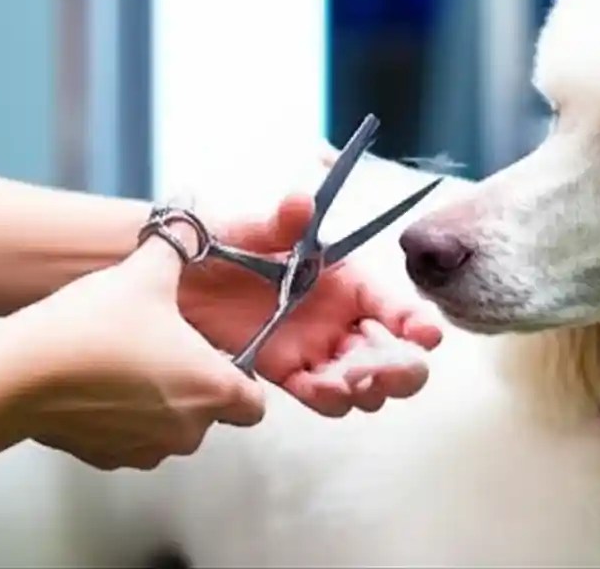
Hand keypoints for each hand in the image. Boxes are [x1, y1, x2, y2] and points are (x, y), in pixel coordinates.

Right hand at [8, 228, 266, 470]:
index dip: (240, 379)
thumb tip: (189, 224)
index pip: (253, 404)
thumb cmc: (93, 328)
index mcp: (212, 389)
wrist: (20, 373)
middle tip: (165, 348)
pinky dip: (121, 418)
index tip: (217, 354)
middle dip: (194, 385)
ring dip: (158, 403)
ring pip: (170, 429)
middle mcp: (187, 430)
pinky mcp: (106, 458)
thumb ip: (178, 245)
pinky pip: (129, 439)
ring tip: (127, 361)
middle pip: (211, 414)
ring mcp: (146, 449)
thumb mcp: (145, 274)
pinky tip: (98, 382)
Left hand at [178, 194, 445, 416]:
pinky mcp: (285, 371)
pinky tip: (322, 391)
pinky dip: (326, 398)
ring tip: (352, 383)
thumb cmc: (221, 239)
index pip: (394, 304)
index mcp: (347, 279)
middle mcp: (340, 317)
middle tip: (390, 372)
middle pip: (390, 353)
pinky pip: (317, 394)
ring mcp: (316, 348)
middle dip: (401, 368)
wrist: (174, 272)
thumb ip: (279, 220)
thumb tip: (302, 201)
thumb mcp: (249, 225)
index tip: (426, 334)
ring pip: (360, 382)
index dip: (415, 320)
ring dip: (365, 388)